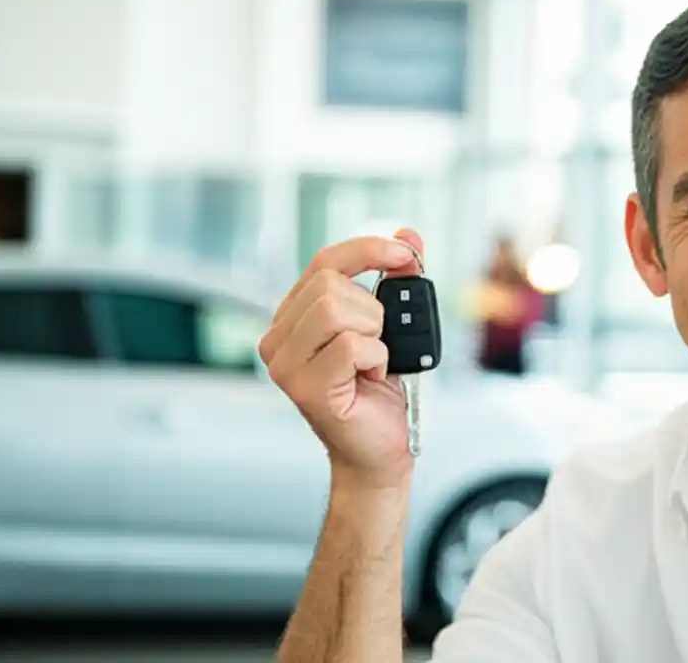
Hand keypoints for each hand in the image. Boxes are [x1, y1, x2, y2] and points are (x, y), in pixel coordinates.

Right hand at [259, 229, 424, 489]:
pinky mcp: (304, 388)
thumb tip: (408, 235)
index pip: (324, 262)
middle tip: (378, 344)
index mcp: (293, 317)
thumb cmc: (379, 394)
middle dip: (372, 310)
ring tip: (371, 363)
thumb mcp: (391, 326)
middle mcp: (278, 339)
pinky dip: (376, 359)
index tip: (405, 253)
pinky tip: (370, 379)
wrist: (380, 452)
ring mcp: (285, 365)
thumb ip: (395, 280)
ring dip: (373, 335)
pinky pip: (352, 347)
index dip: (367, 249)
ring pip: (337, 311)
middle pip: (331, 285)